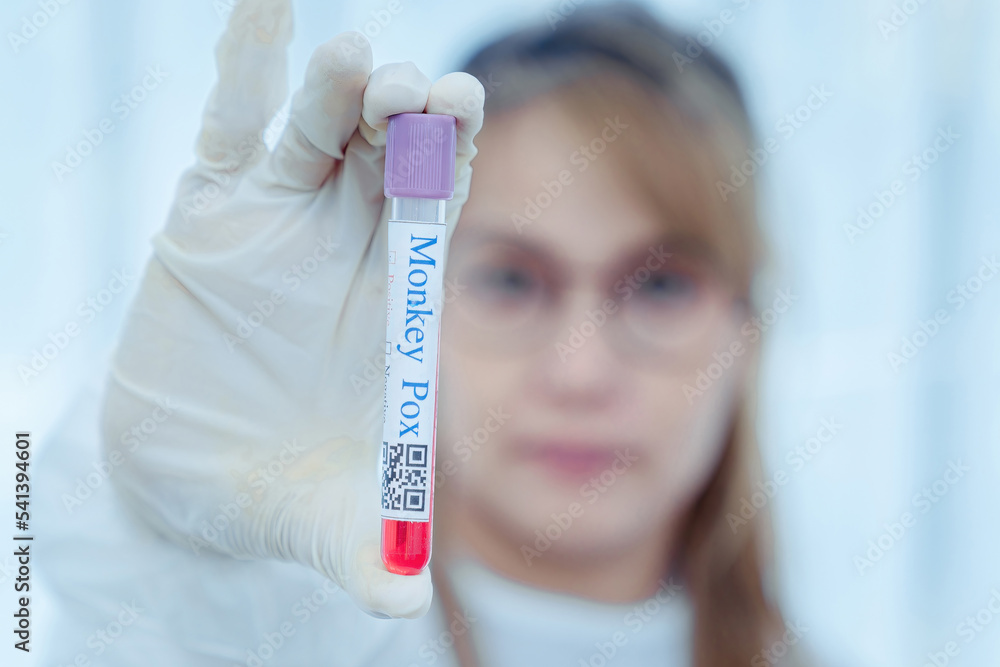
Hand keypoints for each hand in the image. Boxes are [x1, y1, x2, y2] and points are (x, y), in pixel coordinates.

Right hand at [102, 0, 483, 619]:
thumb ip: (364, 547)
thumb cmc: (281, 487)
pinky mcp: (212, 214)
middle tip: (419, 90)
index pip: (437, 211)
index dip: (450, 163)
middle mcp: (351, 241)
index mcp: (398, 294)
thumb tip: (400, 611)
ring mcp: (283, 217)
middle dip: (405, 120)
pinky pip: (229, 128)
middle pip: (391, 158)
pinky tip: (263, 18)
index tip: (463, 110)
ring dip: (335, 92)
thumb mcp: (322, 516)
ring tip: (348, 57)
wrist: (200, 477)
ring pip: (319, 133)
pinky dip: (243, 74)